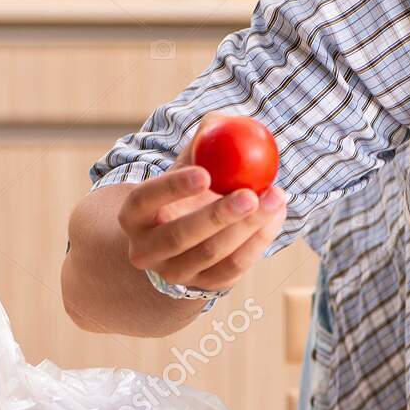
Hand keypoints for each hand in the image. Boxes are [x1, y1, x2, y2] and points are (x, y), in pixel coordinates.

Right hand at [119, 114, 286, 294]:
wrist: (188, 240)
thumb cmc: (188, 192)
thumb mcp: (187, 167)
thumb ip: (202, 143)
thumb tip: (220, 122)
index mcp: (133, 216)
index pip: (143, 201)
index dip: (172, 187)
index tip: (205, 172)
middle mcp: (146, 250)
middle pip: (180, 235)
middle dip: (218, 215)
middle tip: (250, 194)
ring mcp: (175, 274)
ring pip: (212, 254)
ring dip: (248, 227)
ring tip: (276, 197)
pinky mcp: (205, 286)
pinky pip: (234, 268)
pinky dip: (258, 242)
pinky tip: (276, 216)